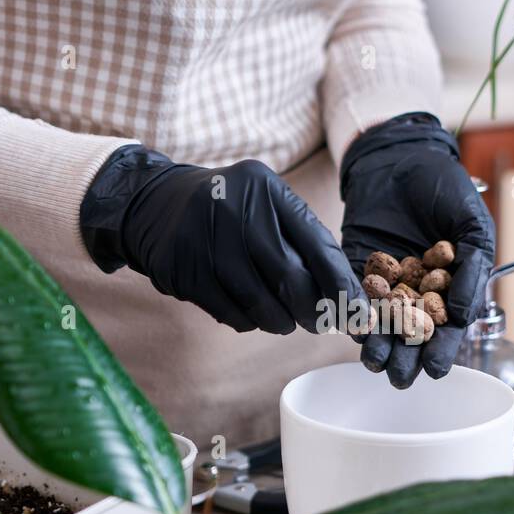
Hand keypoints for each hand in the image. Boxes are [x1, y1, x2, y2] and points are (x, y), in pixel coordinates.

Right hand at [80, 145, 361, 333]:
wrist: (154, 204)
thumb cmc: (229, 211)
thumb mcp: (265, 204)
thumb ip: (303, 240)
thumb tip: (347, 295)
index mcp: (267, 189)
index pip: (317, 245)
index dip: (341, 286)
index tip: (359, 314)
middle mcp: (236, 209)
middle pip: (290, 278)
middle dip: (312, 310)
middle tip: (320, 324)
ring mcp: (205, 240)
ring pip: (260, 302)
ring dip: (281, 321)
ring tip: (286, 321)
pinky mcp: (183, 269)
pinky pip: (231, 312)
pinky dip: (249, 321)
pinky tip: (252, 315)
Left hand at [340, 113, 495, 387]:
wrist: (398, 157)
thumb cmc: (443, 186)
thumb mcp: (471, 222)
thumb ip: (473, 266)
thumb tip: (464, 314)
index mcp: (451, 286)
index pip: (448, 327)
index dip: (443, 350)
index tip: (436, 370)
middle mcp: (418, 292)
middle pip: (412, 335)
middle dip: (407, 359)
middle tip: (400, 377)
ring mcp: (386, 284)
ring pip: (381, 325)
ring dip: (378, 347)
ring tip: (375, 364)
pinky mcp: (355, 271)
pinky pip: (352, 299)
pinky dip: (351, 317)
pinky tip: (352, 332)